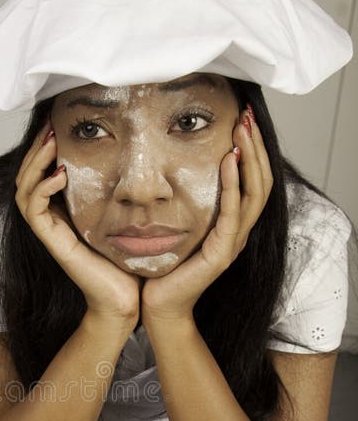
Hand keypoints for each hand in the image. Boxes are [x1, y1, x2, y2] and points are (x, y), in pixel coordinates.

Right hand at [15, 125, 140, 326]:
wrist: (127, 300)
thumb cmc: (129, 262)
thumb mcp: (125, 216)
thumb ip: (121, 192)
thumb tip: (139, 158)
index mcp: (66, 212)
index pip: (42, 174)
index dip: (45, 149)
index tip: (60, 124)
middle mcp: (53, 220)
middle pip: (26, 177)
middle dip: (36, 149)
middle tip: (51, 125)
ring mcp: (51, 233)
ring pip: (23, 190)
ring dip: (34, 163)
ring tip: (51, 142)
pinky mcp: (54, 244)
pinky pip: (34, 211)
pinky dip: (42, 189)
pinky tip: (60, 175)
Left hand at [141, 110, 272, 322]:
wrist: (157, 304)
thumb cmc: (163, 266)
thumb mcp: (178, 224)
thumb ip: (185, 199)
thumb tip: (172, 164)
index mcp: (231, 225)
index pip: (254, 180)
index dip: (253, 150)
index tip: (243, 120)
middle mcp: (238, 232)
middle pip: (262, 182)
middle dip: (257, 146)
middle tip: (248, 116)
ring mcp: (233, 243)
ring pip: (255, 193)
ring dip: (250, 159)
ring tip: (242, 131)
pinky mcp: (221, 253)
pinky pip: (232, 214)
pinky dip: (233, 185)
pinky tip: (228, 162)